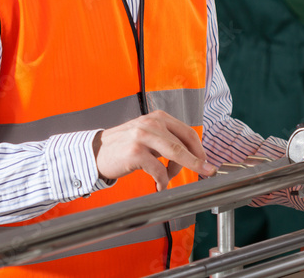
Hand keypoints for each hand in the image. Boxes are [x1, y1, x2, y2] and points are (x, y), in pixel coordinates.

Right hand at [94, 111, 216, 190]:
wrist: (96, 153)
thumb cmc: (124, 147)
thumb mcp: (148, 136)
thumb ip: (168, 140)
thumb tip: (194, 155)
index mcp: (158, 118)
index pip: (188, 132)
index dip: (200, 149)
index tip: (207, 163)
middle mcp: (152, 123)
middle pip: (185, 143)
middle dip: (198, 161)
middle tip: (207, 172)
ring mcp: (143, 136)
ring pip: (176, 154)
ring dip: (177, 172)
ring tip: (168, 180)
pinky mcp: (135, 152)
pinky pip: (159, 170)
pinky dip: (163, 181)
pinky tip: (159, 185)